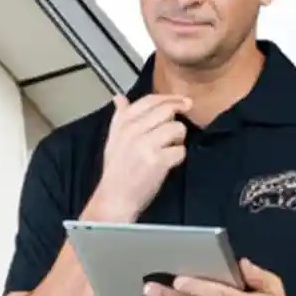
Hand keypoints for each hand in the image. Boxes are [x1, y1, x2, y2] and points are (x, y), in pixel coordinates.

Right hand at [83, 93, 190, 220]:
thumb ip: (120, 117)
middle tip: (180, 126)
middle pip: (166, 111)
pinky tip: (168, 163)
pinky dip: (178, 157)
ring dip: (178, 139)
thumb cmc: (116, 170)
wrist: (115, 197)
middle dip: (177, 118)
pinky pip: (180, 150)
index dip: (169, 98)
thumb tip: (119, 98)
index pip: (149, 100)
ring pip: (177, 128)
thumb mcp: (114, 139)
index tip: (182, 100)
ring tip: (168, 149)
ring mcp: (145, 145)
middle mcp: (133, 130)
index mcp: (123, 123)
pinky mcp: (157, 160)